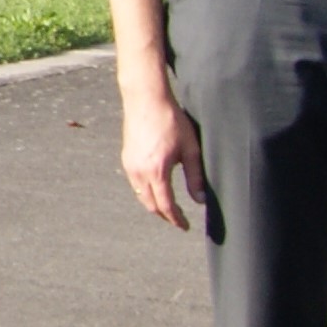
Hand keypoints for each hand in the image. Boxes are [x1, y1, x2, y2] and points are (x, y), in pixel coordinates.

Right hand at [117, 86, 209, 228]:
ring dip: (154, 204)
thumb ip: (195, 176)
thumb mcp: (190, 149)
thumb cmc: (171, 121)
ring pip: (140, 195)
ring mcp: (129, 166)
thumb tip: (200, 200)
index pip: (166, 205)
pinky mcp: (126, 158)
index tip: (185, 226)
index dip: (176, 219)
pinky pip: (135, 184)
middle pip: (150, 205)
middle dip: (164, 215)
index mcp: (157, 172)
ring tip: (168, 207)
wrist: (146, 101)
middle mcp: (139, 172)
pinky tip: (156, 188)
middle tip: (177, 220)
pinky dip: (145, 192)